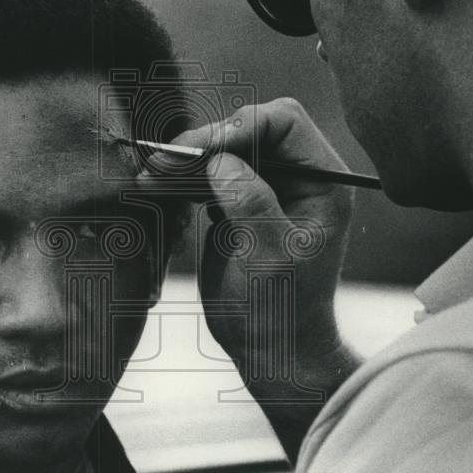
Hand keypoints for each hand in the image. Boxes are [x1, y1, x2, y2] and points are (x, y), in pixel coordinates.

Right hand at [138, 98, 359, 458]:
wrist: (272, 351)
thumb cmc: (282, 310)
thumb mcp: (269, 257)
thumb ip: (251, 202)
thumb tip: (222, 160)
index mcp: (322, 182)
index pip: (284, 122)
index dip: (241, 126)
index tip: (203, 151)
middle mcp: (298, 177)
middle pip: (249, 129)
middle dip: (206, 141)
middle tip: (163, 161)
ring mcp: (267, 188)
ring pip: (224, 150)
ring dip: (186, 159)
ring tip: (150, 172)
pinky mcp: (239, 203)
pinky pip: (209, 175)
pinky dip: (182, 178)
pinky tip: (155, 184)